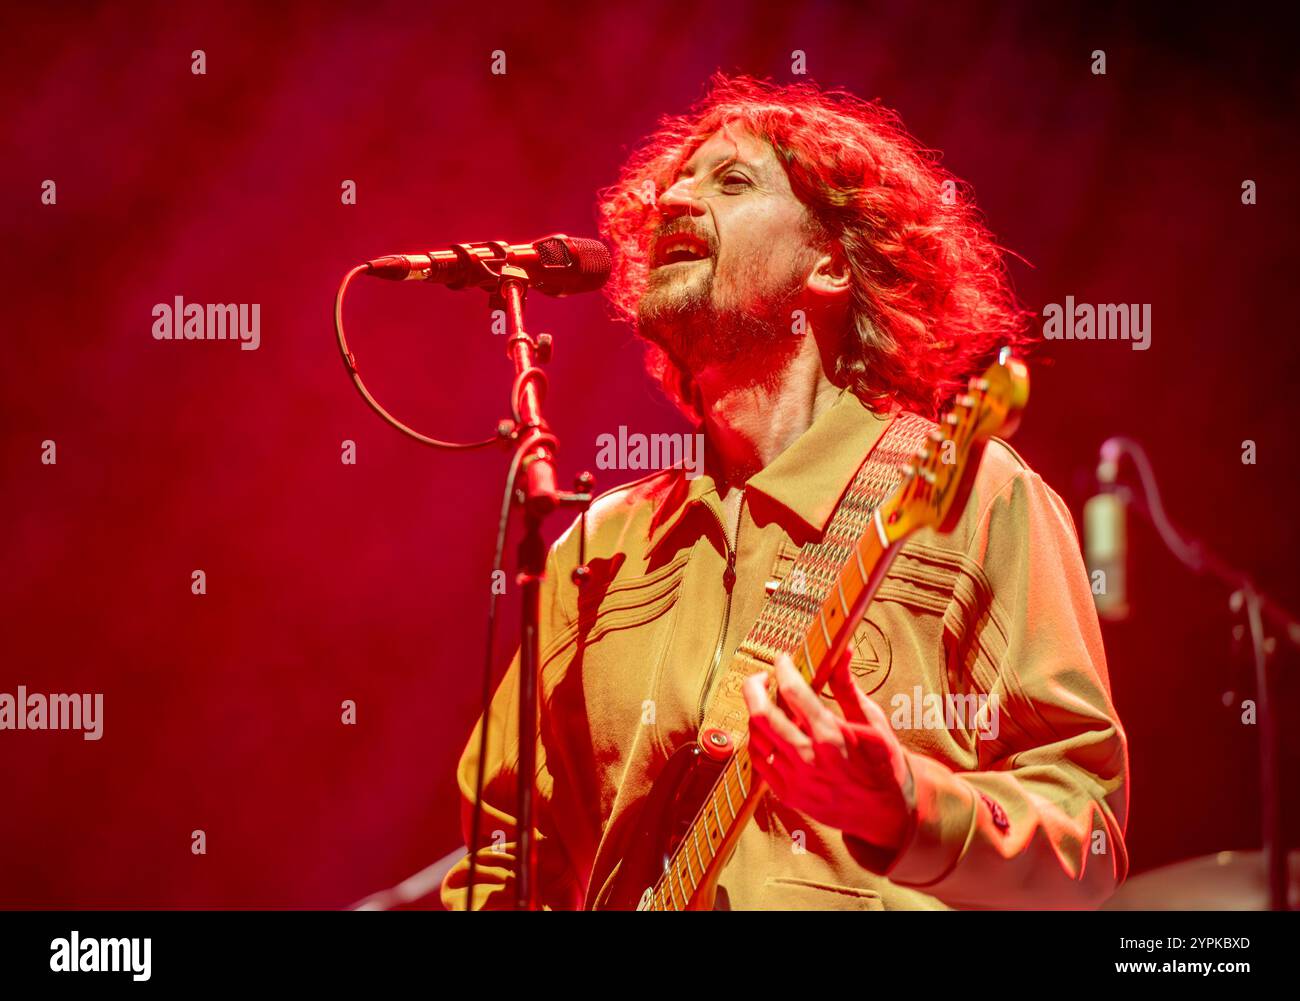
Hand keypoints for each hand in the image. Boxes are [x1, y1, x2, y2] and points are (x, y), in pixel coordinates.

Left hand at [743, 646, 915, 853]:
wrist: (886, 815)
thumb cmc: (883, 764)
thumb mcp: (873, 721)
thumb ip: (848, 686)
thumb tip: (843, 650)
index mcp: (833, 736)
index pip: (794, 692)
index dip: (783, 668)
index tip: (783, 659)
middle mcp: (809, 759)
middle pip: (761, 715)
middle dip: (754, 686)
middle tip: (762, 677)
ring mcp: (795, 780)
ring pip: (755, 737)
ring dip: (755, 713)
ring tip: (766, 703)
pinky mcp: (788, 795)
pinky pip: (757, 762)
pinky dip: (757, 740)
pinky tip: (768, 731)